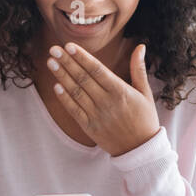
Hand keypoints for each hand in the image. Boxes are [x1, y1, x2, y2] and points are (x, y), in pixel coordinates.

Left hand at [45, 41, 160, 155]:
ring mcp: (97, 115)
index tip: (69, 46)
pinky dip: (64, 99)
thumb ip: (138, 68)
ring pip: (76, 92)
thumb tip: (140, 46)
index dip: (82, 57)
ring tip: (51, 62)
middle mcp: (107, 102)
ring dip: (62, 76)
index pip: (97, 70)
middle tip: (53, 49)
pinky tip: (56, 86)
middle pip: (83, 78)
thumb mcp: (145, 92)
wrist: (140, 149)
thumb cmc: (144, 118)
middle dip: (67, 62)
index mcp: (121, 91)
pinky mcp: (89, 128)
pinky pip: (74, 111)